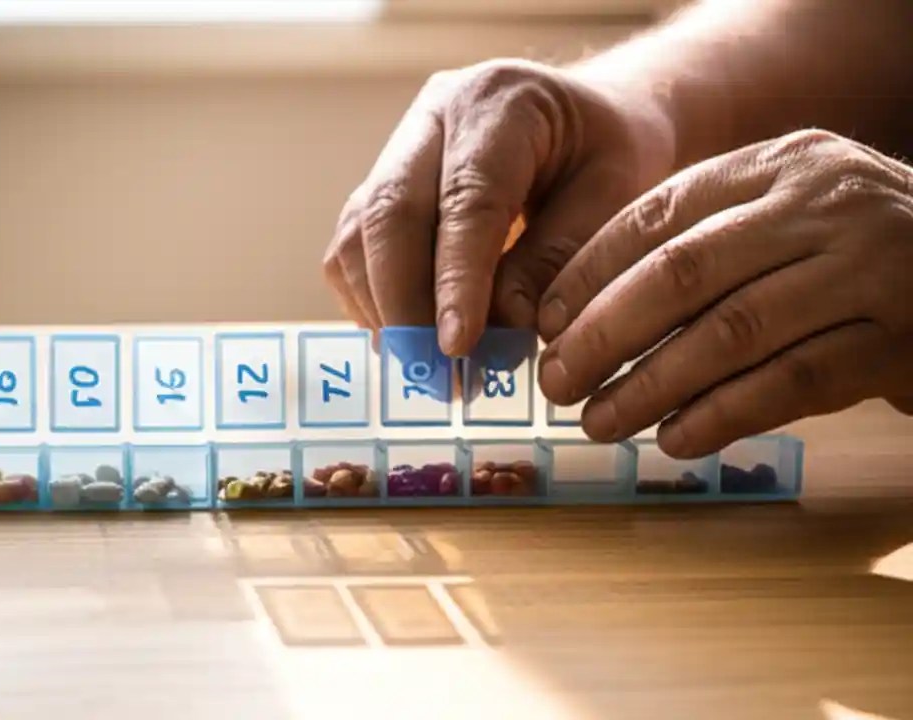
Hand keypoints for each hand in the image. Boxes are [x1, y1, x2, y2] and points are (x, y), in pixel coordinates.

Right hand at [322, 59, 674, 355]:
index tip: (456, 347)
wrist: (587, 117)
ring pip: (358, 236)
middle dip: (404, 305)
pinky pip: (353, 251)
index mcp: (498, 102)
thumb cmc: (608, 153)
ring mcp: (396, 150)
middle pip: (388, 214)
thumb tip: (504, 325)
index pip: (465, 198)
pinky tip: (412, 340)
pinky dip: (375, 304)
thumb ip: (559, 253)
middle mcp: (431, 117)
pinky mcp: (377, 188)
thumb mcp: (615, 194)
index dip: (454, 278)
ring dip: (384, 312)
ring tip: (430, 370)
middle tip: (436, 377)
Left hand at [537, 129, 912, 457]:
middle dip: (604, 333)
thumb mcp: (781, 216)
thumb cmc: (848, 253)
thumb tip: (570, 310)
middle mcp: (823, 204)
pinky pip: (791, 384)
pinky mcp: (899, 340)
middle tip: (556, 381)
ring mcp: (868, 270)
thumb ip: (699, 241)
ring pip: (730, 333)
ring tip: (598, 420)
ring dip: (649, 385)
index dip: (588, 274)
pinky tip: (673, 440)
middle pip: (682, 273)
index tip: (543, 324)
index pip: (656, 215)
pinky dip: (721, 416)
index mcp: (778, 164)